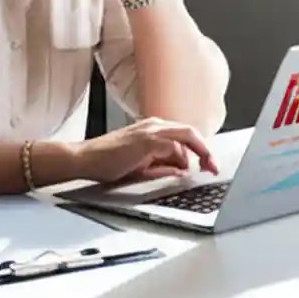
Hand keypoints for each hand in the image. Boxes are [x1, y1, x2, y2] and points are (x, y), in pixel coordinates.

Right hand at [74, 118, 219, 183]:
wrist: (84, 159)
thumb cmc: (107, 162)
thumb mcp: (141, 166)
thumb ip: (162, 166)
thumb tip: (182, 171)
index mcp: (153, 129)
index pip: (185, 135)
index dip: (200, 150)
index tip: (208, 165)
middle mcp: (155, 125)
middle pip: (192, 132)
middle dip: (206, 151)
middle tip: (213, 168)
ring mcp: (151, 131)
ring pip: (187, 137)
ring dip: (192, 158)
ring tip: (194, 172)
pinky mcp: (147, 140)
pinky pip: (174, 147)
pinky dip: (179, 160)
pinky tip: (177, 170)